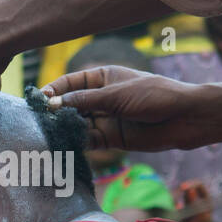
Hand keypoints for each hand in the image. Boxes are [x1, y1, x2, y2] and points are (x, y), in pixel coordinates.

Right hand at [42, 66, 209, 152]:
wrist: (183, 119)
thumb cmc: (153, 96)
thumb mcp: (115, 95)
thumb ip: (84, 101)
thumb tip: (53, 104)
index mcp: (102, 78)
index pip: (70, 82)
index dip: (54, 90)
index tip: (40, 98)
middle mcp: (100, 98)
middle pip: (70, 104)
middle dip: (54, 111)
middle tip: (38, 119)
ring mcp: (105, 118)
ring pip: (76, 123)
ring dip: (63, 128)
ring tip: (48, 133)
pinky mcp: (110, 138)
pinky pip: (88, 140)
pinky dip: (76, 142)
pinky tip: (65, 144)